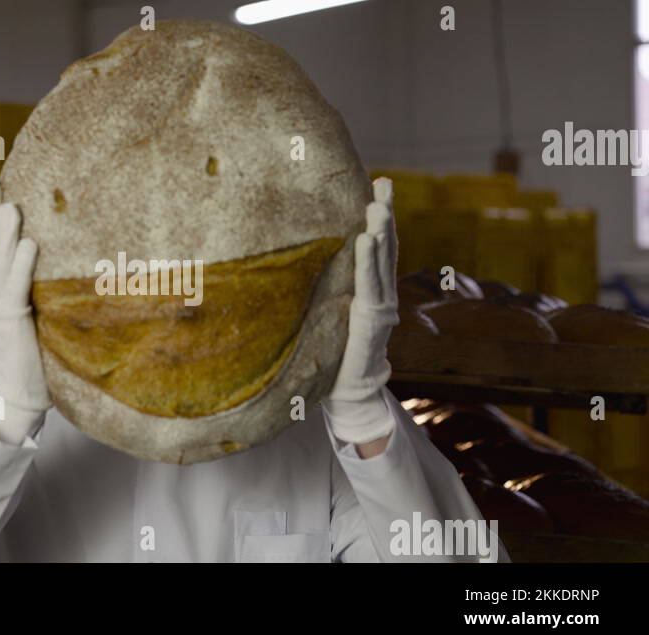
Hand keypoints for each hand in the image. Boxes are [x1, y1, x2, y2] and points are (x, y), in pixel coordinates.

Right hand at [0, 179, 51, 444]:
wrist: (14, 398)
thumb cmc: (28, 362)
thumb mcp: (25, 322)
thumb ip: (28, 297)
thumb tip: (49, 272)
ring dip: (5, 231)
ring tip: (12, 204)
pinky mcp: (8, 321)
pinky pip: (15, 286)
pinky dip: (22, 263)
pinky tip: (30, 242)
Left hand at [321, 177, 398, 445]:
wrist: (350, 392)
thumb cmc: (337, 353)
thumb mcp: (335, 312)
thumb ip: (335, 288)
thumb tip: (309, 260)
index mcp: (374, 290)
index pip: (379, 246)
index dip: (381, 215)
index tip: (379, 182)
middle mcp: (383, 294)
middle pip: (386, 246)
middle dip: (385, 212)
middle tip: (385, 181)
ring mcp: (381, 307)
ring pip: (382, 262)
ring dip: (381, 230)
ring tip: (378, 203)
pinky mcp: (371, 321)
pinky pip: (369, 285)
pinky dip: (368, 261)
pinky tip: (366, 238)